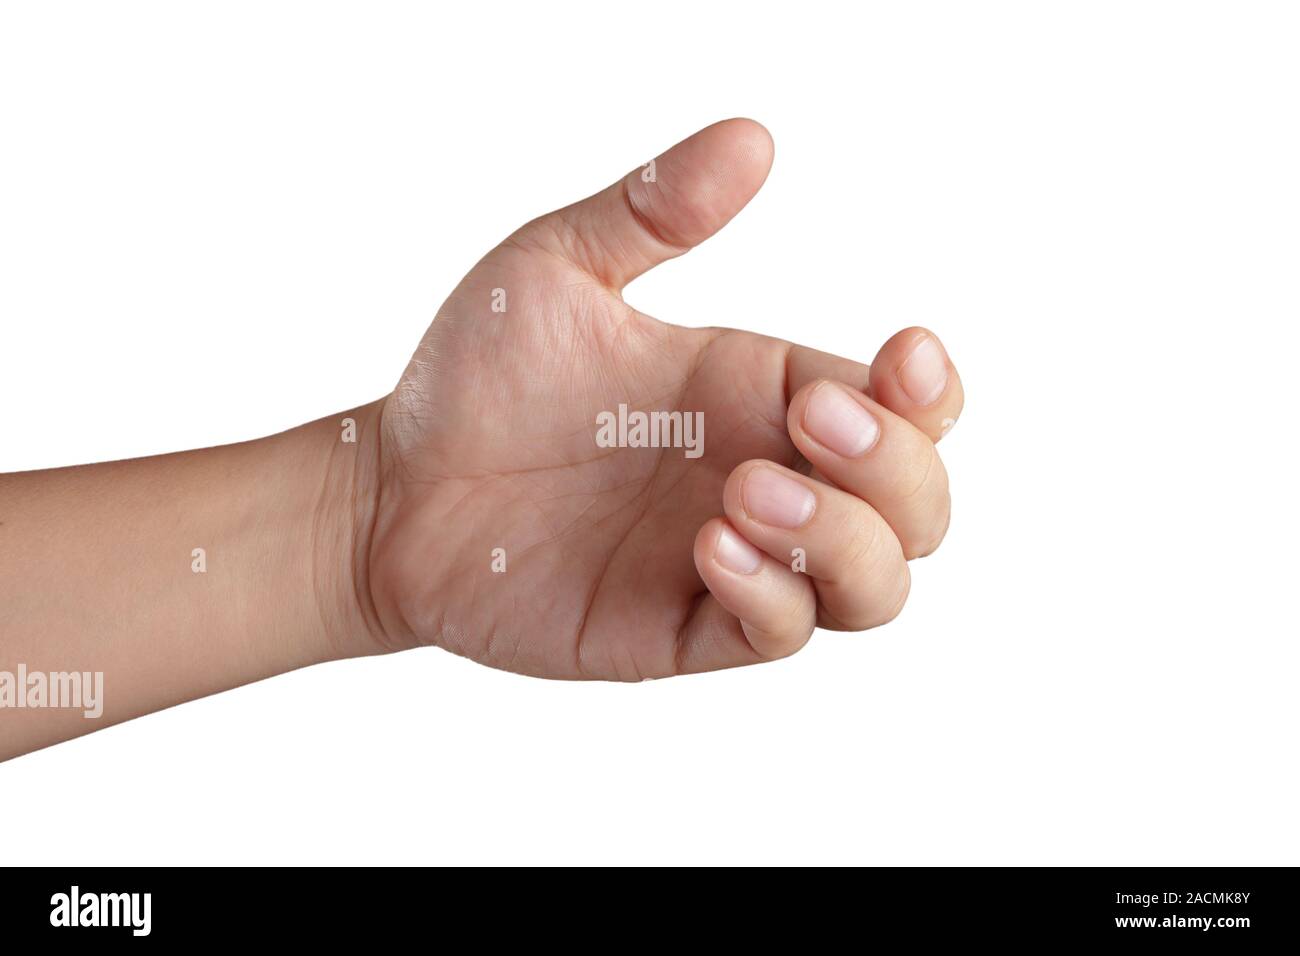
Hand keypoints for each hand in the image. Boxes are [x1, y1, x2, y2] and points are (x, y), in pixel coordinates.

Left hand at [359, 119, 964, 679]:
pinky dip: (772, 596)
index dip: (928, 391)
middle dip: (895, 465)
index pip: (906, 407)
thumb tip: (753, 137)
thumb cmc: (476, 379)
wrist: (394, 492)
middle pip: (917, 503)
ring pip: (874, 585)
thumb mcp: (556, 269)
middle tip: (804, 421)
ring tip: (746, 492)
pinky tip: (709, 548)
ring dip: (845, 539)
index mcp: (759, 390)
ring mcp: (735, 560)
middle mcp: (768, 476)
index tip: (899, 351)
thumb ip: (654, 209)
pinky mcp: (686, 629)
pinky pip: (780, 634)